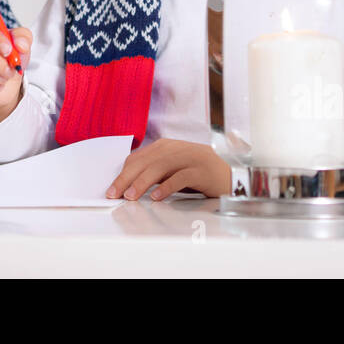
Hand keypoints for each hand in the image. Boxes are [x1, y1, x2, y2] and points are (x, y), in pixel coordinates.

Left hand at [105, 139, 230, 200]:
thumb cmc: (199, 174)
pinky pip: (181, 177)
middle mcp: (175, 148)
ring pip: (159, 167)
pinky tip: (156, 197)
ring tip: (130, 196)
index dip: (122, 173)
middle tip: (113, 194)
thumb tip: (128, 183)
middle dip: (126, 178)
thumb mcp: (173, 170)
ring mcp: (189, 157)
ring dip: (142, 182)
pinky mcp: (201, 170)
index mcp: (166, 146)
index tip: (111, 189)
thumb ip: (154, 172)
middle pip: (145, 162)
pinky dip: (167, 187)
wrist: (232, 174)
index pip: (138, 158)